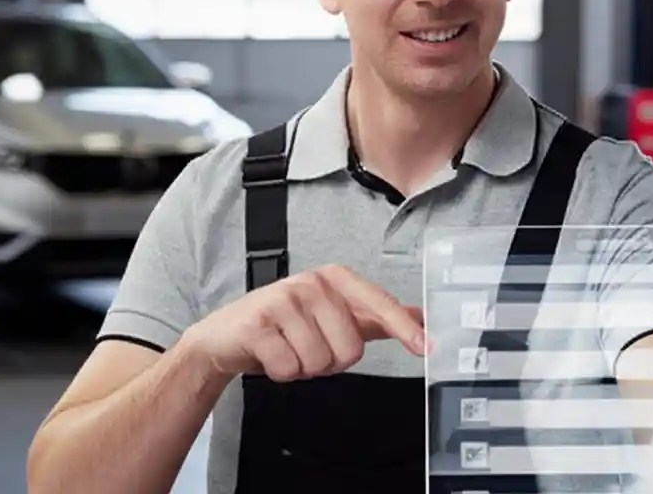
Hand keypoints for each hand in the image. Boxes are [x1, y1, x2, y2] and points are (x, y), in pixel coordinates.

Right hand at [181, 264, 426, 383]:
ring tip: (287, 350)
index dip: (404, 328)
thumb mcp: (331, 316)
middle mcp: (311, 283)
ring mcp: (283, 300)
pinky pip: (290, 368)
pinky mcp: (258, 323)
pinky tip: (270, 356)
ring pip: (320, 361)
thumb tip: (420, 316)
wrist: (225, 337)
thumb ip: (376, 317)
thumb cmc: (283, 326)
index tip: (427, 347)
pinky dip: (282, 373)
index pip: (378, 304)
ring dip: (304, 368)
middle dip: (330, 361)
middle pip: (350, 349)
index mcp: (334, 279)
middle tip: (307, 347)